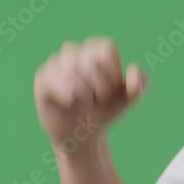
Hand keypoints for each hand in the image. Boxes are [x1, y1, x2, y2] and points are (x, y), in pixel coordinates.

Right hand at [34, 37, 147, 152]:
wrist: (83, 134)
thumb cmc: (106, 110)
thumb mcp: (129, 99)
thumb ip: (141, 83)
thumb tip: (132, 69)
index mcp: (98, 50)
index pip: (105, 49)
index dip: (111, 73)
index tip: (111, 88)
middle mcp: (76, 51)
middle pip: (90, 61)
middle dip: (99, 86)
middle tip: (96, 98)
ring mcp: (57, 63)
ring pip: (72, 69)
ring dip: (83, 93)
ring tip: (83, 101)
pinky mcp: (43, 77)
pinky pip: (54, 80)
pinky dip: (67, 96)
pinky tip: (69, 103)